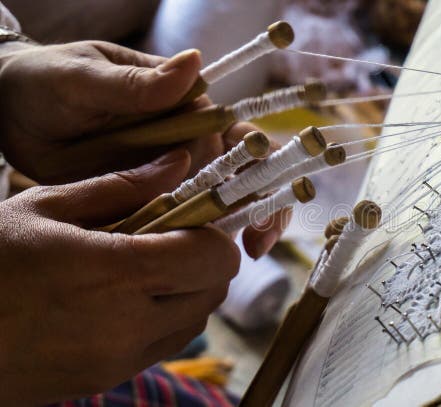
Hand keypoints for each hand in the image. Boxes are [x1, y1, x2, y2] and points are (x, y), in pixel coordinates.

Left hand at [0, 40, 287, 256]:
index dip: (264, 165)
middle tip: (256, 244)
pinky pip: (173, 229)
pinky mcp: (142, 204)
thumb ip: (138, 82)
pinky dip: (188, 250)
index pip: (242, 136)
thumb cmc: (49, 79)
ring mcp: (166, 178)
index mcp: (188, 108)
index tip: (262, 194)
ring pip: (216, 209)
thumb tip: (195, 63)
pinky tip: (193, 269)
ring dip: (234, 234)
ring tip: (240, 258)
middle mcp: (188, 145)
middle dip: (263, 209)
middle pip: (243, 177)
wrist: (6, 110)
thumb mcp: (86, 78)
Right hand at [0, 151, 239, 404]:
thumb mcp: (43, 207)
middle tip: (173, 238)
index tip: (195, 218)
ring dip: (187, 292)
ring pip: (193, 323)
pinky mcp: (103, 380)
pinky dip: (162, 320)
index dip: (214, 235)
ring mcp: (117, 360)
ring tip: (146, 267)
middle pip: (213, 292)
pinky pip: (161, 346)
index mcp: (116, 274)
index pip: (213, 258)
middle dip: (205, 262)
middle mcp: (128, 325)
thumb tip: (177, 163)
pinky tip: (124, 298)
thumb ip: (121, 186)